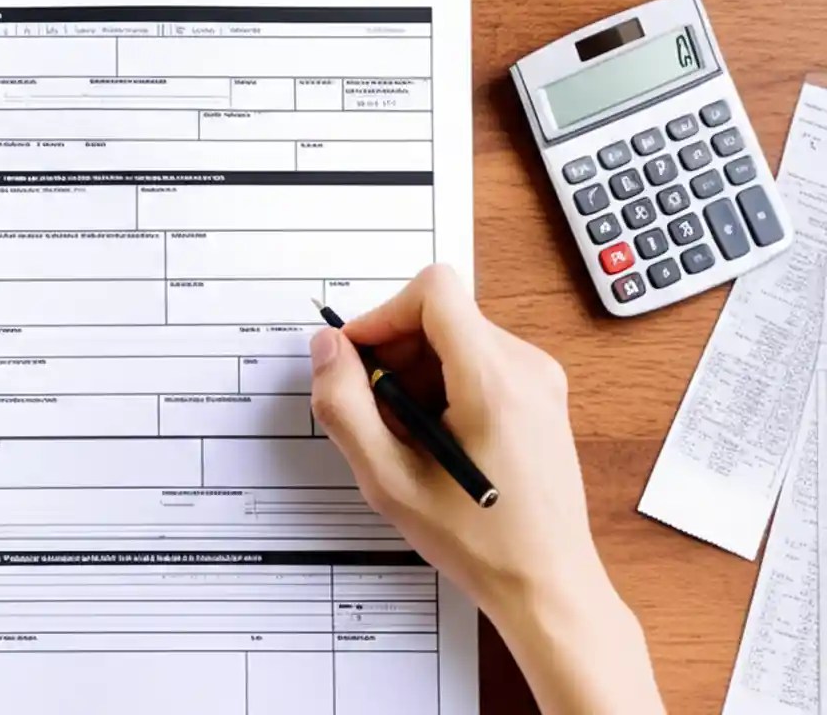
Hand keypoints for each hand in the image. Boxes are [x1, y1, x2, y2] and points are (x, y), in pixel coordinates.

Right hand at [309, 265, 663, 713]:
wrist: (547, 583)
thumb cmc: (481, 541)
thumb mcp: (389, 480)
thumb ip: (346, 406)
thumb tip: (327, 350)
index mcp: (494, 380)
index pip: (433, 290)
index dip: (382, 315)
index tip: (357, 359)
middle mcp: (525, 367)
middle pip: (440, 314)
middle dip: (394, 354)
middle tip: (376, 415)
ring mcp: (539, 379)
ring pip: (455, 338)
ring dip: (416, 375)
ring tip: (408, 438)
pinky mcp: (539, 394)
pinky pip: (476, 362)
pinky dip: (443, 387)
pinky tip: (435, 441)